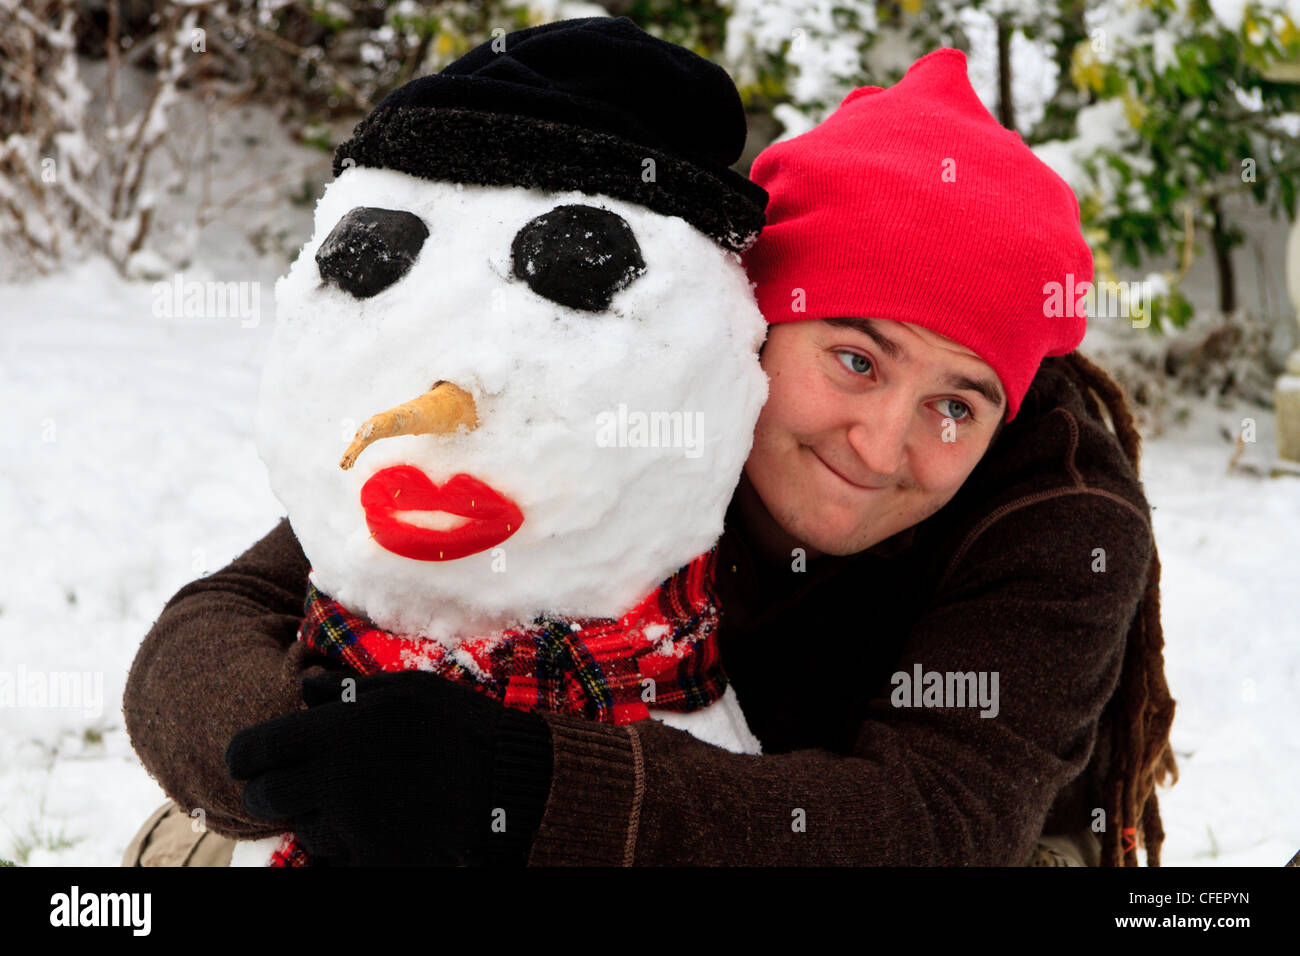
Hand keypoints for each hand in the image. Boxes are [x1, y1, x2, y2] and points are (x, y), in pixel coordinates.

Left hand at [225, 670, 551, 865]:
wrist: (512, 784)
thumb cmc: (462, 728)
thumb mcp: (410, 689)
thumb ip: (349, 691)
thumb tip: (305, 691)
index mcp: (339, 731)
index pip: (254, 749)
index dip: (246, 756)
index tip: (250, 760)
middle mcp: (337, 780)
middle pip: (264, 797)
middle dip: (275, 791)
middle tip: (300, 783)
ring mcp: (355, 826)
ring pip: (304, 829)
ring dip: (321, 817)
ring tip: (363, 800)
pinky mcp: (374, 860)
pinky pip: (338, 857)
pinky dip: (350, 844)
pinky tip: (381, 826)